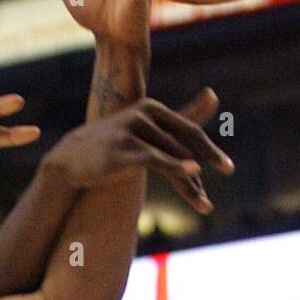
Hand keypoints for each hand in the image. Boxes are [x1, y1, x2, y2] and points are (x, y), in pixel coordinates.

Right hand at [43, 88, 233, 211]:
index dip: (210, 150)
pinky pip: (155, 159)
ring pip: (172, 158)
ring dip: (190, 185)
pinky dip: (176, 166)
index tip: (228, 169)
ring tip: (204, 205)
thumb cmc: (115, 145)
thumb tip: (215, 94)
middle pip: (182, 148)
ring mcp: (131, 131)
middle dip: (198, 176)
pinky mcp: (121, 150)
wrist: (71, 159)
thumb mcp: (149, 129)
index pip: (189, 130)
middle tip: (212, 197)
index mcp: (152, 108)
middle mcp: (143, 114)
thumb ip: (183, 115)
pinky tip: (193, 172)